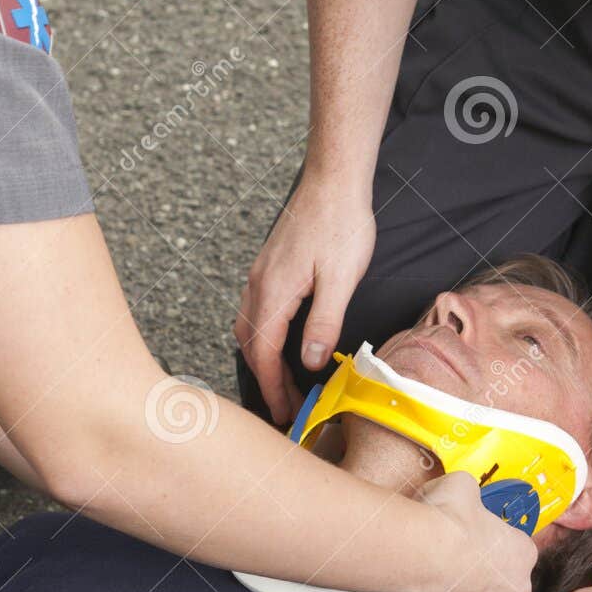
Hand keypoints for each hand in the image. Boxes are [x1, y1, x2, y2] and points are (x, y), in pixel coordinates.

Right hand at [235, 176, 375, 423]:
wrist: (334, 180)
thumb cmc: (342, 223)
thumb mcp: (341, 279)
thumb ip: (323, 323)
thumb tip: (309, 362)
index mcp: (274, 291)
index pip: (263, 352)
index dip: (273, 387)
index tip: (284, 412)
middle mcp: (259, 284)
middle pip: (250, 344)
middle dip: (266, 379)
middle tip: (287, 406)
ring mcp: (260, 273)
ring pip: (249, 327)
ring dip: (263, 357)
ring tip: (286, 380)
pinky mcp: (269, 265)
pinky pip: (256, 310)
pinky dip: (264, 335)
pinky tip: (283, 340)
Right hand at [405, 471, 537, 591]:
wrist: (422, 553)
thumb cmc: (449, 519)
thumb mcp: (464, 485)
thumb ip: (471, 493)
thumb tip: (462, 493)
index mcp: (524, 552)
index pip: (516, 545)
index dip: (495, 538)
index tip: (477, 533)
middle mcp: (517, 586)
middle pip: (505, 576)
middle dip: (487, 567)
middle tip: (460, 552)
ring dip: (470, 588)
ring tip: (444, 571)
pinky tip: (435, 586)